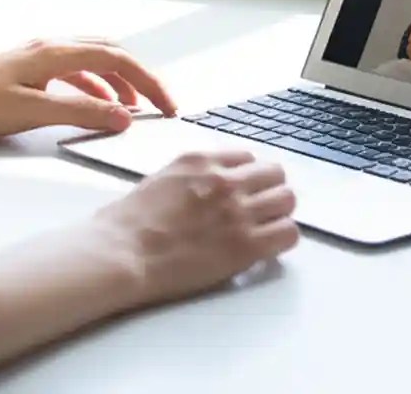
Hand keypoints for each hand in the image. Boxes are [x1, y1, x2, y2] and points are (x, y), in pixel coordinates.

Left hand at [0, 38, 176, 136]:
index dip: (148, 81)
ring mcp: (38, 55)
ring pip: (93, 60)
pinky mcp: (28, 68)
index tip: (166, 105)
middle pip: (110, 52)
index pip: (118, 58)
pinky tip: (94, 106)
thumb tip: (124, 118)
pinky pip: (74, 70)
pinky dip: (94, 86)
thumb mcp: (34, 113)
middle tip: (157, 104)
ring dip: (117, 82)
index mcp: (55, 52)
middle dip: (138, 77)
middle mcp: (50, 46)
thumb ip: (82, 114)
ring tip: (130, 109)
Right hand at [94, 150, 299, 305]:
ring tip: (265, 228)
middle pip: (275, 174)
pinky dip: (282, 238)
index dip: (248, 176)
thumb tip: (209, 188)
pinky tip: (267, 247)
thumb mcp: (161, 180)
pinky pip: (288, 233)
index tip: (243, 191)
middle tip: (260, 209)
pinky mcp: (246, 245)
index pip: (248, 157)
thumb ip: (192, 177)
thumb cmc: (127, 224)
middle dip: (269, 190)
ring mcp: (238, 212)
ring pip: (287, 200)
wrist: (121, 253)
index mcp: (201, 161)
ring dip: (279, 213)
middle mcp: (225, 181)